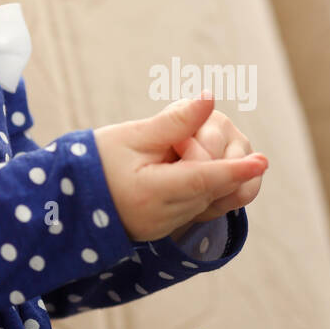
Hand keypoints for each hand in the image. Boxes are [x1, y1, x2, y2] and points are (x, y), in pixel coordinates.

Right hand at [93, 95, 268, 243]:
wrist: (67, 199)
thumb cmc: (94, 161)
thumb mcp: (132, 136)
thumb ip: (174, 122)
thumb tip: (209, 100)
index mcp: (150, 193)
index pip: (202, 179)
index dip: (234, 170)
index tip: (262, 161)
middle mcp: (162, 218)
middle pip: (208, 187)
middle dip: (212, 159)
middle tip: (183, 139)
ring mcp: (165, 228)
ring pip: (207, 199)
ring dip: (208, 173)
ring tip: (179, 152)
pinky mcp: (167, 229)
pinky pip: (199, 208)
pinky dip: (206, 188)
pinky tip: (201, 169)